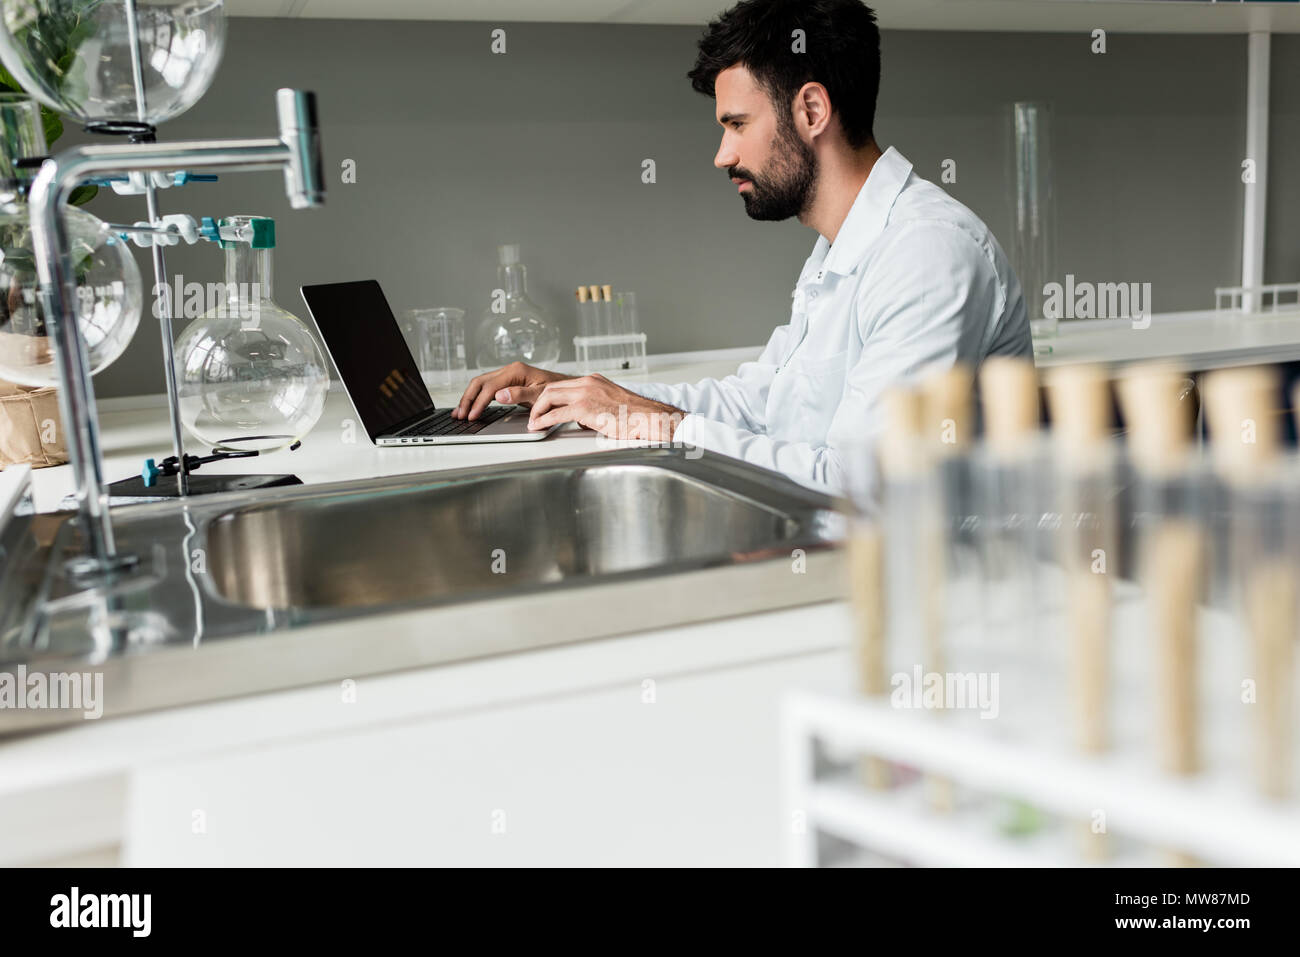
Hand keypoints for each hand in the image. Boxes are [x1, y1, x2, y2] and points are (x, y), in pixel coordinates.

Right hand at [453, 361, 571, 419]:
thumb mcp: (540, 395)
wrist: (566, 387)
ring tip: (459, 413)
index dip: (478, 403)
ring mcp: (507, 375)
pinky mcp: (507, 381)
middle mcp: (509, 370)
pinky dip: (476, 397)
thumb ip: (520, 395)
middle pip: (479, 382)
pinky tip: (471, 407)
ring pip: (480, 384)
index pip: (490, 387)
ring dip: (468, 398)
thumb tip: (499, 395)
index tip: (472, 416)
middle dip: (467, 399)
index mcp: (516, 371)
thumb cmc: (556, 391)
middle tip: (459, 415)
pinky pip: (486, 387)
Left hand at [527, 373, 684, 441]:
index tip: (542, 406)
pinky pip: (556, 413)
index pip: (564, 385)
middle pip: (552, 387)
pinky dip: (543, 420)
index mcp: (595, 380)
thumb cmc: (635, 416)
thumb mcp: (611, 404)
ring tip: (533, 422)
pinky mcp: (585, 407)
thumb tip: (580, 420)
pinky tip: (538, 426)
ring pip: (549, 396)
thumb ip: (593, 407)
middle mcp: (588, 382)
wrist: (649, 417)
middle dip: (538, 401)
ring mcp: (585, 393)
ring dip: (538, 410)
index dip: (549, 396)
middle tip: (533, 414)